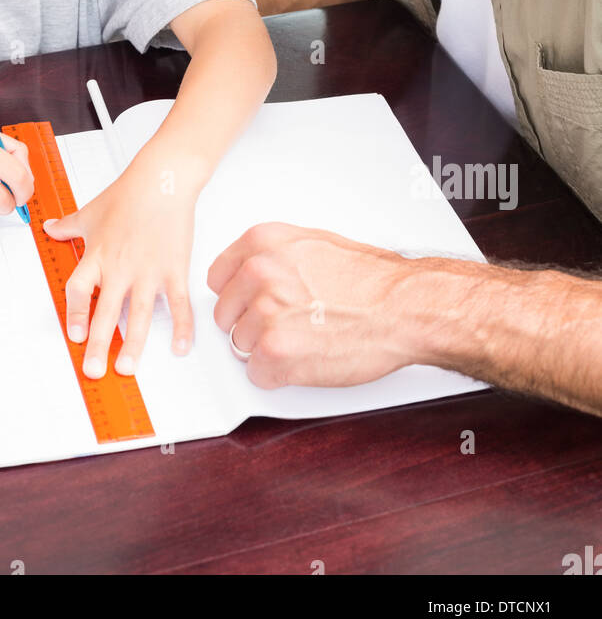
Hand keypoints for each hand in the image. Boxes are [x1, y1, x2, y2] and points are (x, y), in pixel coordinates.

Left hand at [43, 163, 195, 379]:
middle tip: (93, 370)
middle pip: (105, 313)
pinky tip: (180, 348)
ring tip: (127, 367)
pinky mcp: (174, 270)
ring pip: (139, 315)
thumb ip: (68, 226)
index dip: (74, 314)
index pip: (78, 291)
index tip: (75, 335)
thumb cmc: (128, 194)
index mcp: (97, 256)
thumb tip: (49, 227)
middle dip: (98, 345)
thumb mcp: (90, 211)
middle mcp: (120, 268)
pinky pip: (177, 305)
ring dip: (133, 344)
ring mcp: (148, 272)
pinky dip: (181, 327)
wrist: (162, 180)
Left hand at [208, 223, 416, 387]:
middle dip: (251, 324)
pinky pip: (256, 373)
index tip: (250, 304)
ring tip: (305, 340)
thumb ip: (274, 255)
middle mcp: (258, 273)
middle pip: (225, 314)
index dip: (237, 297)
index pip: (217, 277)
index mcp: (263, 243)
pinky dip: (278, 375)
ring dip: (267, 350)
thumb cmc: (369, 279)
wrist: (401, 307)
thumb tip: (250, 272)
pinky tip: (305, 360)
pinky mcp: (275, 351)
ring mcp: (264, 312)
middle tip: (287, 325)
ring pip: (240, 346)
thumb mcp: (313, 244)